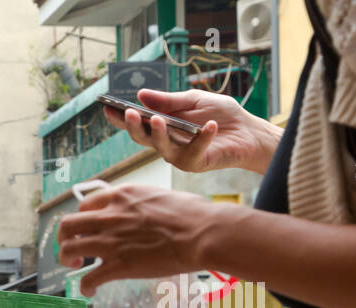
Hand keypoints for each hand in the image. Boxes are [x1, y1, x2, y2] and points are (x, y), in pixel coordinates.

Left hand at [57, 183, 218, 295]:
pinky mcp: (118, 266)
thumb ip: (140, 203)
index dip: (83, 218)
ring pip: (69, 250)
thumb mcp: (159, 195)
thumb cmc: (193, 213)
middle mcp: (109, 217)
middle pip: (67, 225)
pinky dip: (84, 287)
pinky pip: (88, 279)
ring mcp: (111, 242)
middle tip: (72, 247)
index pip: (85, 204)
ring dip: (67, 259)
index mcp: (121, 197)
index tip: (87, 228)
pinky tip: (90, 291)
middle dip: (64, 238)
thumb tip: (142, 212)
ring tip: (75, 266)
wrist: (203, 232)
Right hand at [103, 89, 282, 174]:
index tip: (107, 108)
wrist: (249, 132)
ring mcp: (179, 155)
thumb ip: (170, 100)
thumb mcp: (195, 100)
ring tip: (158, 120)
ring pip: (161, 148)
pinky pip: (193, 152)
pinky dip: (201, 138)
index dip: (121, 118)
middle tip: (129, 113)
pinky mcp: (196, 163)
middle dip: (133, 127)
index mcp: (163, 126)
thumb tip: (142, 95)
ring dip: (158, 135)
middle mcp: (166, 143)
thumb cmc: (222, 116)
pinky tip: (209, 126)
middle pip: (142, 138)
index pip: (138, 123)